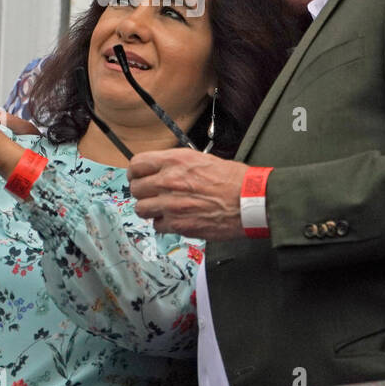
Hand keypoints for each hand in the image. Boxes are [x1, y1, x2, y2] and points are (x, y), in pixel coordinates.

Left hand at [127, 149, 248, 240]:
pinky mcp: (178, 224)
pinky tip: (174, 219)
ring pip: (141, 209)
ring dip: (149, 209)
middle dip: (142, 192)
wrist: (249, 201)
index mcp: (175, 161)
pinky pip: (157, 226)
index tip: (138, 177)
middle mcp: (169, 181)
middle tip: (151, 194)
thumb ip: (177, 164)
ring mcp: (171, 204)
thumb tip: (162, 169)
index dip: (135, 172)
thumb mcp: (202, 159)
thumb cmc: (233, 180)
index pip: (137, 164)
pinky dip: (163, 224)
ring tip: (161, 208)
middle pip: (135, 188)